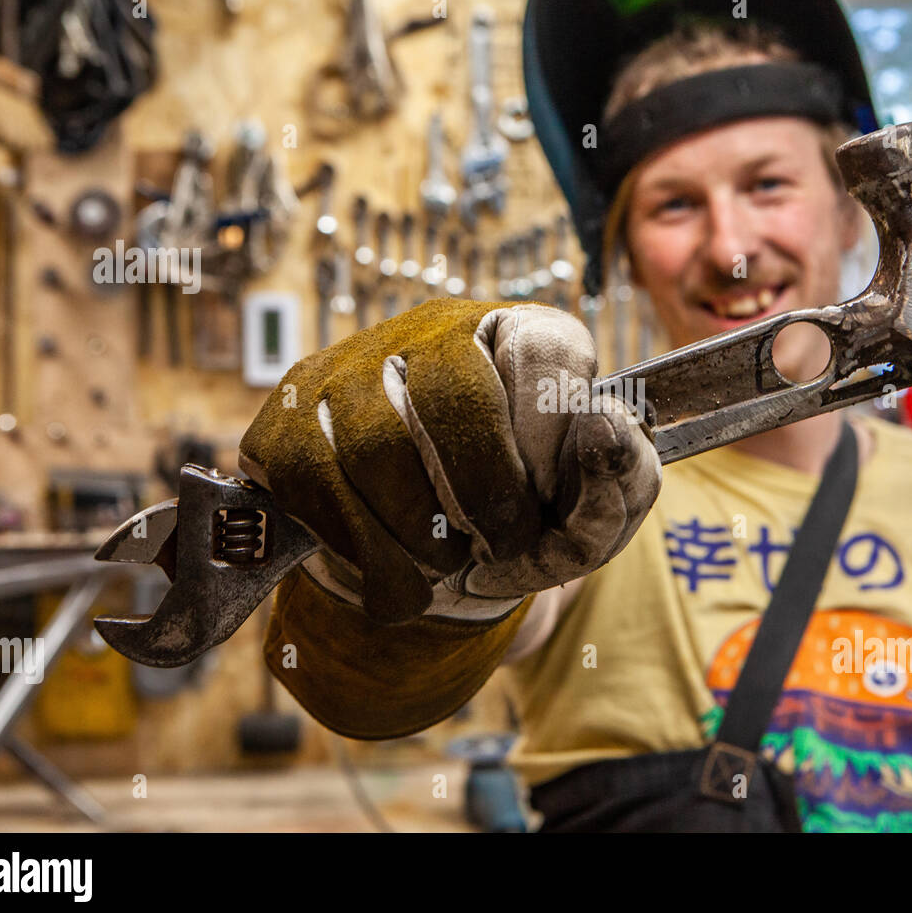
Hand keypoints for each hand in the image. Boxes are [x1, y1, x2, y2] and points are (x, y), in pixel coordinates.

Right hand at [239, 299, 660, 624]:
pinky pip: (314, 484)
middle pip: (452, 396)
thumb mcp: (591, 503)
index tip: (547, 501)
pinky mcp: (288, 418)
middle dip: (483, 493)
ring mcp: (350, 369)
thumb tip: (604, 429)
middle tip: (501, 545)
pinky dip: (363, 552)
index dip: (550, 439)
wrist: (431, 549)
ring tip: (448, 562)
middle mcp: (431, 331)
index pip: (546, 350)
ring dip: (420, 531)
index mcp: (517, 332)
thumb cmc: (523, 514)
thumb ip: (623, 473)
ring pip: (375, 445)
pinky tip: (398, 581)